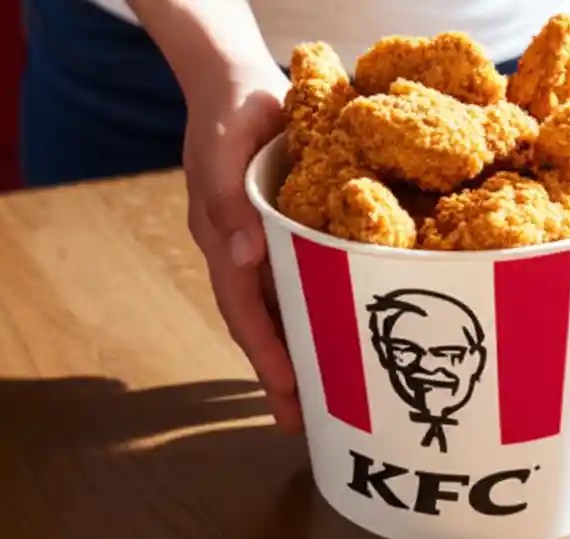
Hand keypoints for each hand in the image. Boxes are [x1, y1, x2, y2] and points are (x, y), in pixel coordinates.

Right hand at [183, 63, 303, 431]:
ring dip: (304, 355)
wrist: (241, 83)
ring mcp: (268, 248)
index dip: (264, 353)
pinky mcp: (292, 234)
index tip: (286, 391)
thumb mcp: (223, 147)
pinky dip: (321, 314)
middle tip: (304, 425)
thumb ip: (227, 200)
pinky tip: (345, 339)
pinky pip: (307, 283)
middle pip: (263, 326)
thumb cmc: (230, 113)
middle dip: (281, 376)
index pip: (244, 311)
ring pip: (286, 312)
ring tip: (329, 403)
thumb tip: (244, 258)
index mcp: (225, 243)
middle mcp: (246, 255)